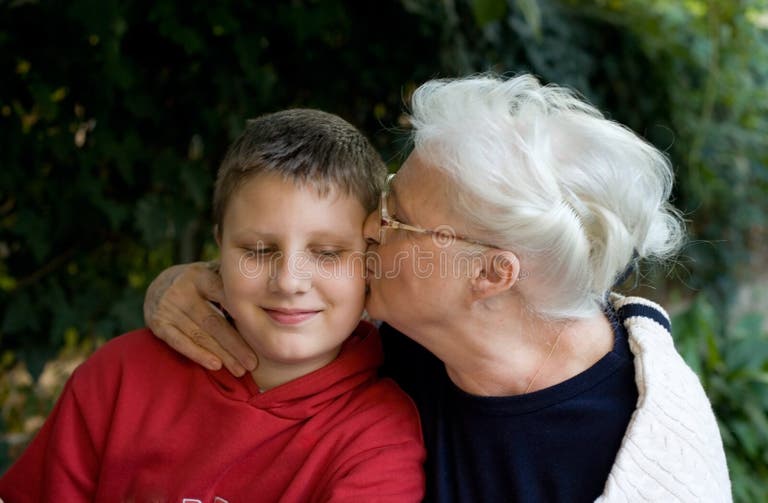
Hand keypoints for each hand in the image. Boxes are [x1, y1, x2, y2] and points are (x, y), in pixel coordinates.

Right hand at [143, 262, 257, 375]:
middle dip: (235, 344)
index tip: (261, 331)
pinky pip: (180, 342)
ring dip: (222, 354)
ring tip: (240, 370)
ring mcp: (168, 307)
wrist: (159, 284)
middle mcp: (182, 290)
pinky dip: (198, 354)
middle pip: (214, 321)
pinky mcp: (158, 324)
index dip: (242, 313)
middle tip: (253, 363)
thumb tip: (267, 287)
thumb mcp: (212, 272)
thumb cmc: (199, 282)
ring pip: (200, 335)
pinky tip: (216, 365)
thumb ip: (231, 280)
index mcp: (200, 275)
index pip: (224, 295)